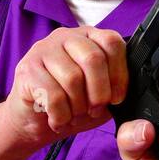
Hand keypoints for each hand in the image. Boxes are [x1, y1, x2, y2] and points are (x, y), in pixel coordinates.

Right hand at [3, 26, 128, 150]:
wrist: (32, 122)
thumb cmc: (70, 105)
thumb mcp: (100, 96)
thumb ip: (115, 87)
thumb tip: (132, 91)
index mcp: (88, 37)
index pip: (112, 42)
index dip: (119, 73)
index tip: (117, 98)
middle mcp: (65, 37)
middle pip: (93, 58)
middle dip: (99, 92)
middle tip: (95, 110)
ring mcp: (43, 50)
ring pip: (73, 78)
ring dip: (78, 106)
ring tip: (74, 115)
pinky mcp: (27, 69)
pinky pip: (53, 94)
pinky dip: (61, 115)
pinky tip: (59, 119)